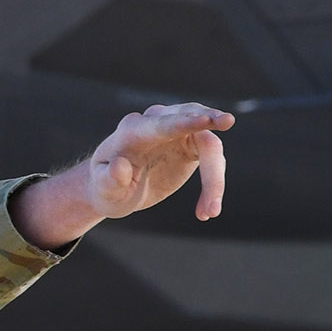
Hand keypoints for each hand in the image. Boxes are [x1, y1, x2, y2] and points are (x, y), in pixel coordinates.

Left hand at [10, 103, 233, 248]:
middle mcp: (157, 123)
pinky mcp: (190, 145)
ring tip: (211, 212)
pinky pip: (211, 158)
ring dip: (215, 177)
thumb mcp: (103, 189)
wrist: (115, 189)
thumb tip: (119, 166)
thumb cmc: (105, 187)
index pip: (162, 123)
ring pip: (208, 142)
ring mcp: (177, 132)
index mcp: (134, 130)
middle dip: (209, 119)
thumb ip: (109, 179)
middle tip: (228, 121)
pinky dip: (213, 185)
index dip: (183, 122)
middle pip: (190, 118)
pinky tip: (205, 212)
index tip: (205, 119)